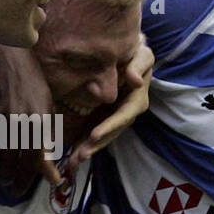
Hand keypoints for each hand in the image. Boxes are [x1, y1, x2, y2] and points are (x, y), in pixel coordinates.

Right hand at [0, 45, 60, 190]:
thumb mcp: (47, 106)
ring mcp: (4, 120)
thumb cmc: (32, 80)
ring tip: (3, 182)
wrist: (9, 56)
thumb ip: (48, 135)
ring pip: (1, 157)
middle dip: (16, 181)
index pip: (38, 158)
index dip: (40, 175)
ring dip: (1, 174)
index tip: (44, 183)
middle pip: (17, 162)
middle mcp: (22, 123)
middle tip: (15, 190)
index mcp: (40, 121)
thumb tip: (49, 163)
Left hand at [67, 42, 153, 170]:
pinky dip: (83, 143)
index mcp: (136, 100)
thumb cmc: (135, 53)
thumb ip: (140, 65)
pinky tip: (71, 154)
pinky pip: (93, 133)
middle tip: (80, 155)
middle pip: (112, 132)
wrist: (125, 54)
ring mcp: (114, 117)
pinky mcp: (103, 118)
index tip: (94, 135)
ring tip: (73, 160)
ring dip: (89, 149)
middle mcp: (126, 113)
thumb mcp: (142, 55)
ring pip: (102, 137)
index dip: (110, 126)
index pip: (124, 116)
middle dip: (97, 145)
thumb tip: (135, 81)